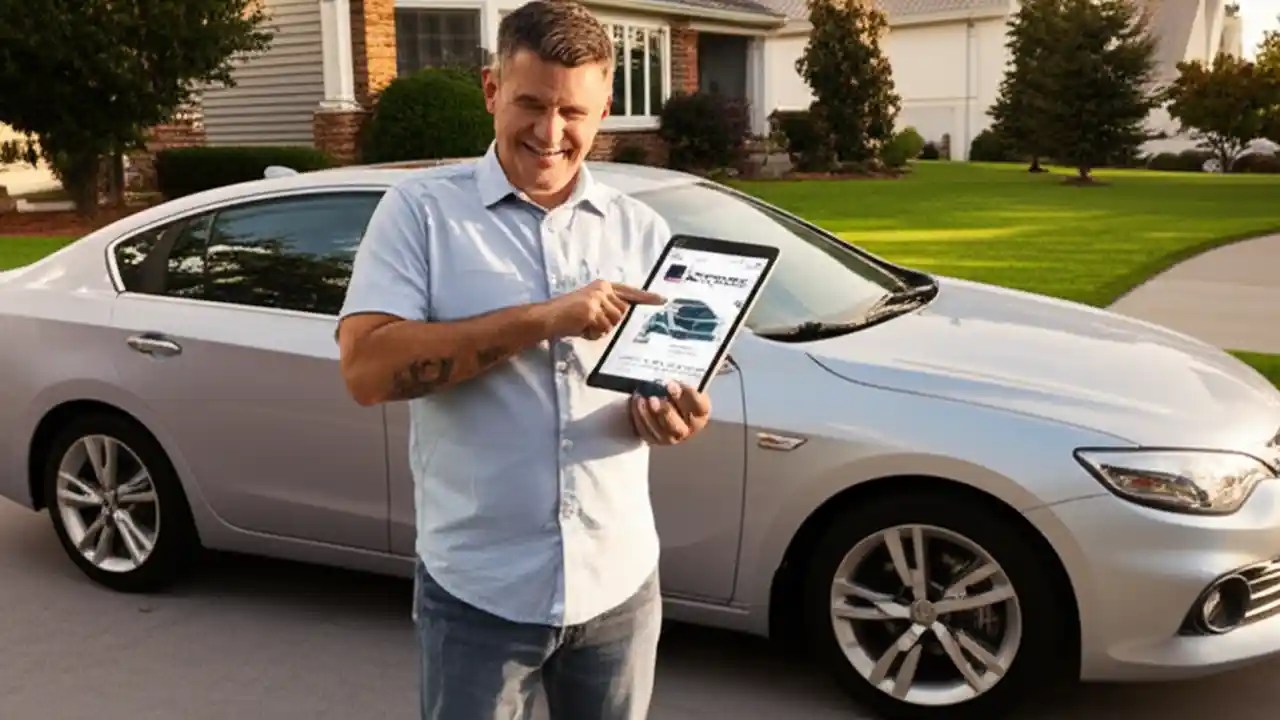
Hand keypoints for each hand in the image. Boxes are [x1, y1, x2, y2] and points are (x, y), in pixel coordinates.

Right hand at [543, 280, 664, 340]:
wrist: (548, 317)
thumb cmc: (570, 315)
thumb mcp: (592, 306)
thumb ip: (608, 307)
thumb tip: (626, 316)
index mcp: (604, 286)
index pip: (629, 291)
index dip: (646, 297)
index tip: (662, 300)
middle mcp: (602, 289)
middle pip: (623, 313)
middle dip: (610, 323)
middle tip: (591, 322)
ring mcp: (597, 299)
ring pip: (614, 323)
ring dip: (600, 329)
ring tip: (584, 325)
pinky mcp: (591, 310)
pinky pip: (602, 329)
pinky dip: (592, 334)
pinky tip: (581, 328)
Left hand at [630, 381, 711, 445]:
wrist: (670, 403)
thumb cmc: (678, 392)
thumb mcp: (683, 385)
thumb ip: (679, 383)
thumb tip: (666, 375)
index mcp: (701, 413)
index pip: (699, 407)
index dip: (687, 395)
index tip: (672, 383)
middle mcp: (689, 429)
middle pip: (679, 425)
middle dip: (665, 411)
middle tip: (653, 398)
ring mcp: (672, 437)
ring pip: (662, 432)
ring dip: (649, 415)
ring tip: (641, 399)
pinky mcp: (656, 439)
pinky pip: (647, 433)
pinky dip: (640, 418)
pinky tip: (636, 404)